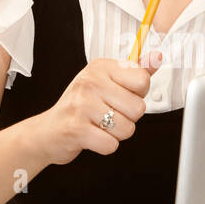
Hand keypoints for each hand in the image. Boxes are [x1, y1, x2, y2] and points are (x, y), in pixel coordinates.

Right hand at [38, 52, 162, 164]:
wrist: (48, 131)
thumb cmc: (79, 107)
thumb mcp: (106, 83)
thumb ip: (134, 73)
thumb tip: (156, 58)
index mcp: (100, 67)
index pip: (142, 80)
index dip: (137, 95)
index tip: (120, 96)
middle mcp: (90, 82)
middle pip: (138, 108)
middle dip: (127, 118)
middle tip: (107, 115)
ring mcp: (82, 104)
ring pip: (127, 128)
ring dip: (116, 134)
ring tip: (99, 125)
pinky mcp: (76, 128)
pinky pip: (111, 144)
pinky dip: (105, 145)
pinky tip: (92, 136)